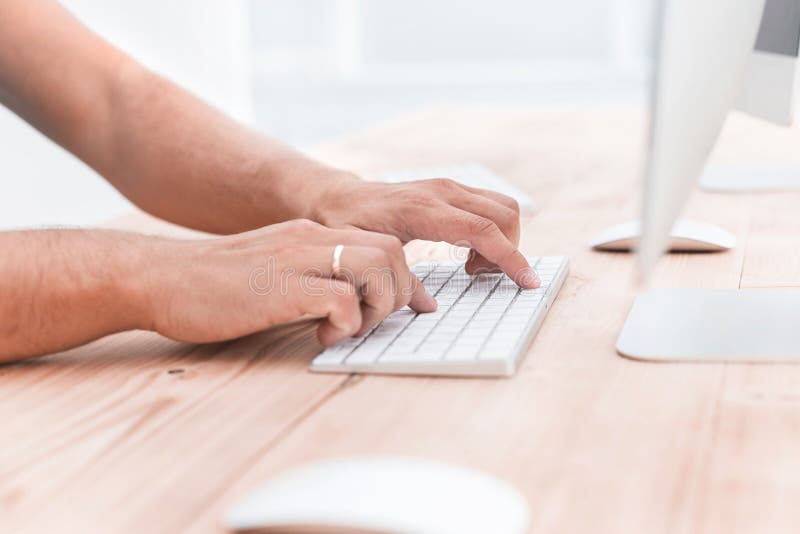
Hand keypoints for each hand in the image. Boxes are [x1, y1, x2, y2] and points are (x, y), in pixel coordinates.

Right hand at [140, 220, 436, 346]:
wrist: (159, 277)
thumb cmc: (213, 286)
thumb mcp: (273, 273)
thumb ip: (312, 281)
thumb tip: (348, 308)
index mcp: (311, 235)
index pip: (382, 243)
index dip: (409, 279)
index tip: (418, 306)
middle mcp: (311, 239)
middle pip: (392, 250)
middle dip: (402, 291)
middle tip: (376, 321)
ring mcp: (297, 259)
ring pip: (378, 265)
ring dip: (380, 304)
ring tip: (354, 328)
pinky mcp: (281, 287)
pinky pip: (342, 298)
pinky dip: (348, 322)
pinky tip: (323, 335)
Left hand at [312, 174, 539, 287]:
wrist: (339, 197)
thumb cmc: (347, 227)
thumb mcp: (363, 256)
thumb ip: (395, 279)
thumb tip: (429, 307)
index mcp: (423, 209)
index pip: (482, 229)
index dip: (510, 257)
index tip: (527, 281)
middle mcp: (442, 191)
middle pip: (504, 215)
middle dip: (508, 251)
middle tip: (479, 278)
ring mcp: (449, 187)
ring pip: (503, 207)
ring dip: (503, 240)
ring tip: (474, 268)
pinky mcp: (452, 190)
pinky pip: (491, 206)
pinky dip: (494, 231)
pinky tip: (469, 253)